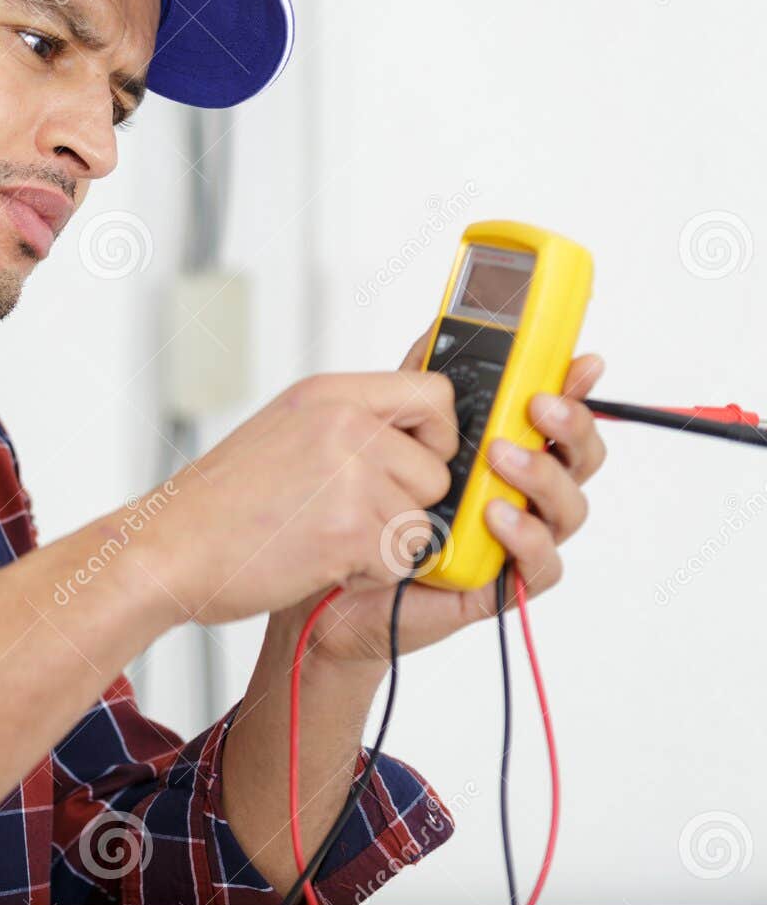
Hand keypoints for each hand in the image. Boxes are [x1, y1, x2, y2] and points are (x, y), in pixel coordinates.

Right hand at [139, 364, 459, 626]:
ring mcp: (348, 473)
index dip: (437, 436)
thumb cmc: (215, 507)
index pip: (433, 393)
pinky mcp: (350, 527)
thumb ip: (344, 425)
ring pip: (421, 521)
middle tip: (350, 518)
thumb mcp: (283, 434)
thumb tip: (409, 436)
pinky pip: (401, 559)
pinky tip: (320, 564)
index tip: (416, 462)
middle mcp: (343, 423)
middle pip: (436, 469)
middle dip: (406, 505)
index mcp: (327, 395)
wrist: (165, 549)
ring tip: (324, 543)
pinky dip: (368, 575)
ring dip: (383, 545)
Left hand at [276, 324, 607, 666]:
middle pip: (578, 457)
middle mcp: (516, 492)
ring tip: (502, 458)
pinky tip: (496, 517)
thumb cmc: (357, 506)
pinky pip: (542, 566)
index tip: (580, 362)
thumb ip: (422, 382)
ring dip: (544, 477)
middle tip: (537, 407)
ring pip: (568, 507)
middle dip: (570, 426)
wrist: (324, 578)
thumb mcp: (388, 430)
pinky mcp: (499, 581)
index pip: (554, 416)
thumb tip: (443, 322)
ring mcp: (513, 537)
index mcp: (499, 449)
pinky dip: (527, 538)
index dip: (575, 388)